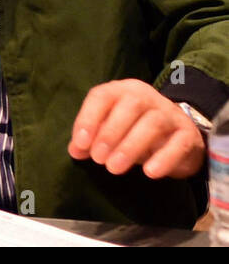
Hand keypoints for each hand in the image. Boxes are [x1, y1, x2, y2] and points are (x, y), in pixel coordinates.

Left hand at [68, 79, 205, 179]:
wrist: (178, 135)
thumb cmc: (134, 130)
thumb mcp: (110, 131)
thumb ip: (90, 139)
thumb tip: (75, 151)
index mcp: (122, 90)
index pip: (102, 96)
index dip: (88, 118)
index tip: (81, 143)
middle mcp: (147, 96)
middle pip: (130, 106)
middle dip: (110, 134)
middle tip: (99, 160)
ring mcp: (170, 113)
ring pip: (153, 123)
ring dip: (131, 147)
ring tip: (114, 168)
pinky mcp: (188, 134)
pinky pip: (178, 143)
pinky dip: (164, 158)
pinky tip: (149, 172)